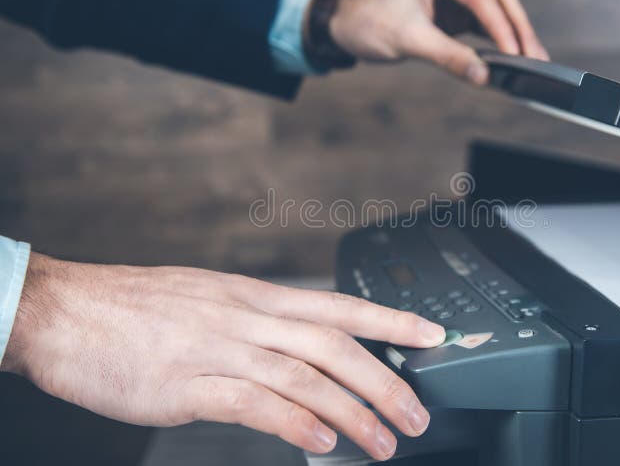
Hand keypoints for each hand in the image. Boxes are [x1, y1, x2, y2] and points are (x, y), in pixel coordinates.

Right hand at [1, 252, 445, 460]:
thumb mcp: (210, 299)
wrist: (68, 311)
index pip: (338, 306)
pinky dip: (295, 423)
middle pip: (335, 345)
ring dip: (352, 412)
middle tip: (417, 414)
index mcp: (255, 296)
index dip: (390, 320)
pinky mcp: (187, 385)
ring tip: (382, 442)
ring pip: (305, 377)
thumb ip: (256, 323)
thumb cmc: (137, 307)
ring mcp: (219, 349)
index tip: (431, 335)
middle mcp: (246, 318)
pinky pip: (254, 403)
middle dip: (385, 380)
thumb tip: (297, 346)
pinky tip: (321, 441)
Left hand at [329, 0, 548, 85]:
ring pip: (496, 9)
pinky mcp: (454, 8)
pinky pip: (484, 23)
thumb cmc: (368, 23)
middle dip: (518, 28)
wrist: (346, 26)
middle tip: (536, 58)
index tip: (516, 54)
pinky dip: (499, 40)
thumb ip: (449, 57)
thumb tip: (484, 76)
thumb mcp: (409, 41)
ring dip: (514, 34)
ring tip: (533, 60)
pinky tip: (513, 57)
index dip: (501, 27)